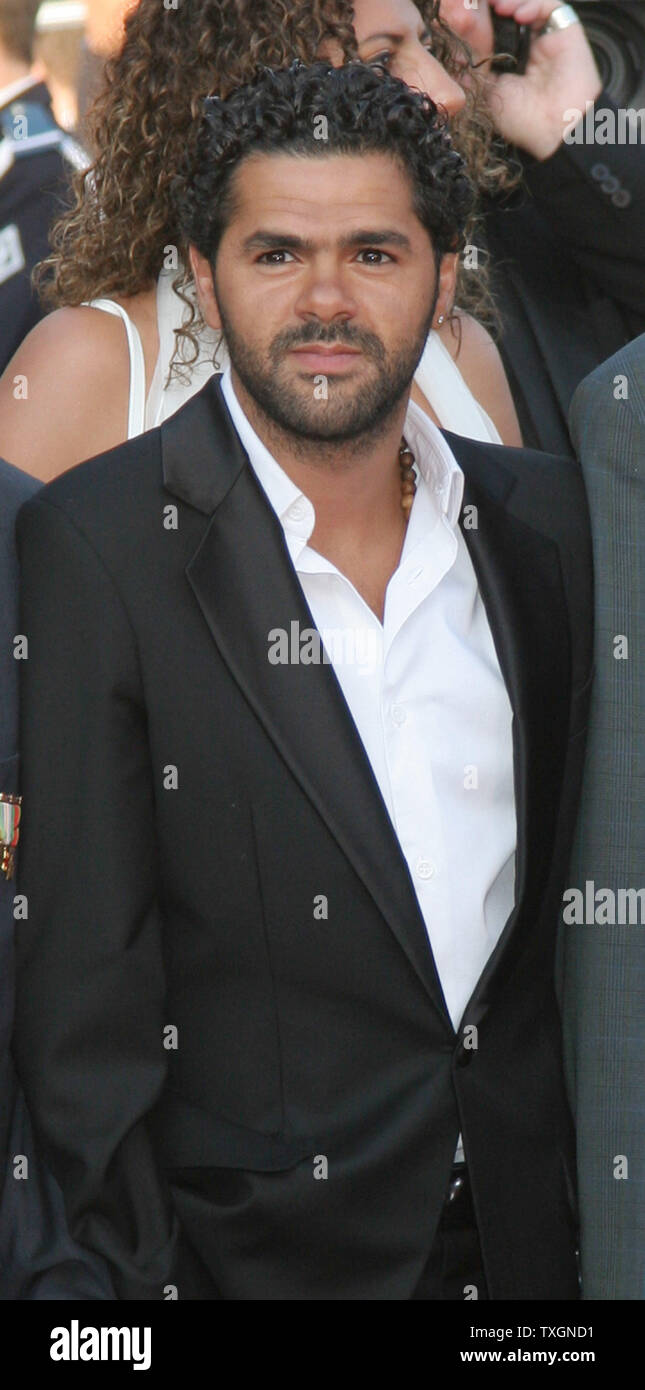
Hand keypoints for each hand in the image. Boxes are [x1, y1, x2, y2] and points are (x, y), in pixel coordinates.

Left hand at [440, 0, 602, 158]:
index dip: (478, 23)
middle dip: (493, 6)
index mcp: (509, 63)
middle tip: (475, 3)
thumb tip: (452, 55)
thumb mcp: (487, 95)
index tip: (461, 17)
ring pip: (527, 5)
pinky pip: (549, 6)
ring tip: (497, 6)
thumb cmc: (523, 122)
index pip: (492, 33)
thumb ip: (472, 73)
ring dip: (511, 1)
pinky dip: (532, 4)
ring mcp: (546, 38)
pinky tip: (518, 14)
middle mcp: (528, 48)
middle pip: (509, 15)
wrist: (556, 131)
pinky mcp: (565, 31)